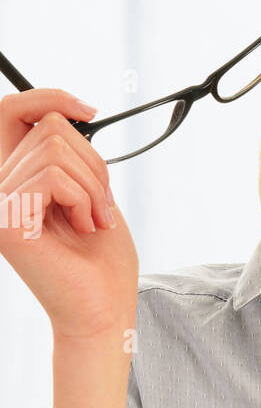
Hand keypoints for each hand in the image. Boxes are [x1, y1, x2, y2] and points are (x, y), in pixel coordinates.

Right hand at [0, 89, 138, 337]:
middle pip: (49, 126)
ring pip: (55, 148)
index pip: (12, 111)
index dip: (50, 97)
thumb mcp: (89, 191)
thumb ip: (67, 152)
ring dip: (92, 187)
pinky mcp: (6, 220)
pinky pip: (53, 176)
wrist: (105, 311)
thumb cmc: (102, 260)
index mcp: (14, 179)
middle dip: (92, 164)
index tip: (90, 110)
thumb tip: (60, 109)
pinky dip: (83, 200)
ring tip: (90, 222)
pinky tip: (81, 228)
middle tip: (99, 208)